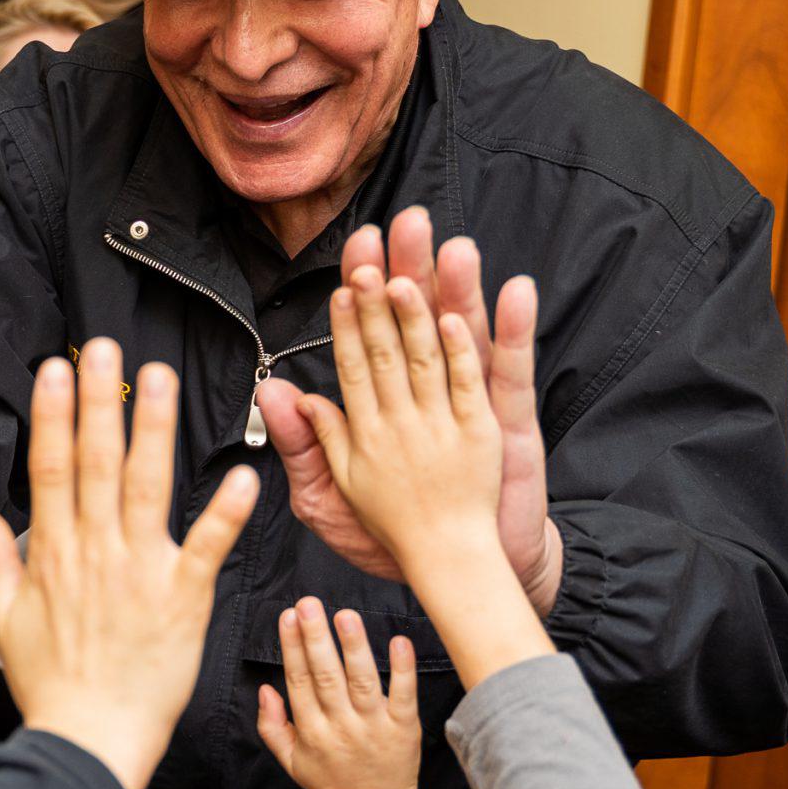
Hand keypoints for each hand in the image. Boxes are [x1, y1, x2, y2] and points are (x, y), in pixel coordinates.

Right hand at [0, 340, 258, 788]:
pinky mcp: (183, 599)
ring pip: (146, 486)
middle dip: (100, 400)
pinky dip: (225, 512)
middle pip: (95, 461)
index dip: (53, 414)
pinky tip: (242, 474)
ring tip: (159, 378)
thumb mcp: (5, 618)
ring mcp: (140, 572)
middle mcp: (95, 552)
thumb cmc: (51, 685)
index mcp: (53, 553)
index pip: (50, 467)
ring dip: (153, 430)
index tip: (57, 368)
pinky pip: (206, 546)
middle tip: (107, 347)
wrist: (89, 741)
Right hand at [256, 601, 422, 788]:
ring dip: (353, 647)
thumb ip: (271, 726)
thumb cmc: (331, 782)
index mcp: (312, 731)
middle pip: (325, 676)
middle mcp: (341, 726)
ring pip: (361, 682)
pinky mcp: (404, 729)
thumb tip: (264, 689)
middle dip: (315, 638)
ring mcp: (374, 727)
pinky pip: (403, 696)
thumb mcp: (291, 761)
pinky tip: (399, 641)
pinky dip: (403, 670)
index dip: (292, 648)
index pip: (298, 681)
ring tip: (345, 614)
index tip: (288, 616)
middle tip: (308, 603)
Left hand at [261, 208, 560, 610]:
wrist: (461, 566)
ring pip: (466, 337)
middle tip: (404, 222)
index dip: (362, 298)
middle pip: (419, 320)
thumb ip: (309, 444)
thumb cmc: (397, 533)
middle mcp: (432, 387)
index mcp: (389, 399)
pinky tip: (515, 293)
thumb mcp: (339, 492)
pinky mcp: (508, 421)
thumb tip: (273, 393)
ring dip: (461, 291)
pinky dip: (512, 335)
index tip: (352, 259)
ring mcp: (473, 399)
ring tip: (454, 247)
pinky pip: (510, 374)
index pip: (371, 338)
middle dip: (411, 271)